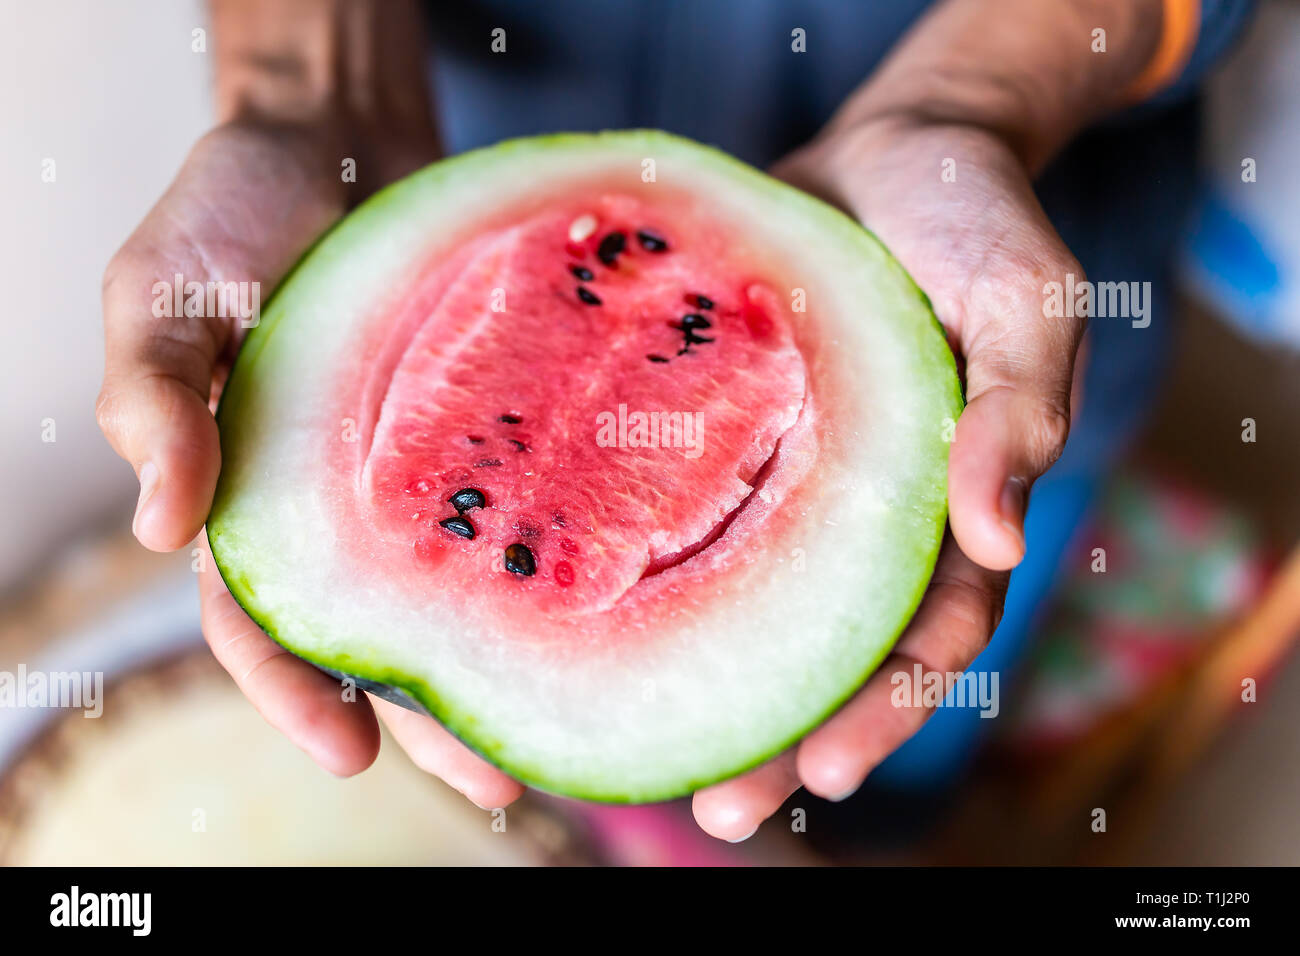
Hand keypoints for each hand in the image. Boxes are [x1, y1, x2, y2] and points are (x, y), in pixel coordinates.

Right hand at [97, 120, 527, 805]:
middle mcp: (341, 499)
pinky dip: (548, 553)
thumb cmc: (228, 212)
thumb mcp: (161, 296)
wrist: (333, 134)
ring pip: (459, 586)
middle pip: (380, 630)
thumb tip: (160, 526)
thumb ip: (154, 402)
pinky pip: (520, 498)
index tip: (347, 754)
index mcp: (250, 493)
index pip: (262, 616)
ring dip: (499, 660)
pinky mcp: (487, 419)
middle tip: (494, 781)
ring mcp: (420, 465)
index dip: (292, 691)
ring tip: (561, 728)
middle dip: (425, 714)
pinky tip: (602, 602)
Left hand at [688, 113, 1085, 839]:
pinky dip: (649, 560)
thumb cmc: (977, 219)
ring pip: (748, 593)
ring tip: (644, 749)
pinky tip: (586, 609)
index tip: (824, 774)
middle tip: (725, 808)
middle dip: (785, 729)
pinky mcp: (720, 422)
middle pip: (827, 641)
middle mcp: (859, 506)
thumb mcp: (1027, 302)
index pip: (925, 633)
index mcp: (942, 504)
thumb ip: (1021, 412)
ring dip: (710, 672)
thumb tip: (1004, 541)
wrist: (894, 144)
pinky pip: (684, 500)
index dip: (884, 708)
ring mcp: (786, 471)